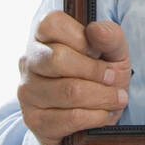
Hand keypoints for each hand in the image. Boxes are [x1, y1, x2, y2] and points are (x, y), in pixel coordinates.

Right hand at [17, 11, 131, 144]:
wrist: (94, 118)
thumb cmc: (102, 75)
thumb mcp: (114, 51)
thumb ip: (110, 36)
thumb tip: (95, 29)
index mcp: (43, 34)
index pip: (52, 24)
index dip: (81, 39)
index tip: (98, 52)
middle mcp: (29, 61)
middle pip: (58, 59)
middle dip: (95, 71)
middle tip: (113, 79)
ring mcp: (28, 92)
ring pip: (68, 91)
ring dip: (101, 97)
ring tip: (116, 99)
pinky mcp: (34, 120)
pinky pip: (69, 118)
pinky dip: (96, 116)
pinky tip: (104, 114)